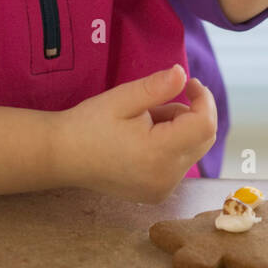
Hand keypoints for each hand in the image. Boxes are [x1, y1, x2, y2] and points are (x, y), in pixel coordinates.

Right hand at [53, 65, 216, 203]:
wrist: (63, 156)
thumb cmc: (89, 124)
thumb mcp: (122, 98)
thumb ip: (156, 87)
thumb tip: (183, 73)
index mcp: (158, 153)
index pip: (204, 125)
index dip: (204, 99)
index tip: (189, 83)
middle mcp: (166, 178)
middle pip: (203, 139)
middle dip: (190, 113)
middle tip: (157, 101)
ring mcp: (162, 189)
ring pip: (192, 150)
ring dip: (178, 129)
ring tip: (142, 122)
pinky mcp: (157, 193)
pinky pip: (179, 164)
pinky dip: (170, 146)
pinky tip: (142, 140)